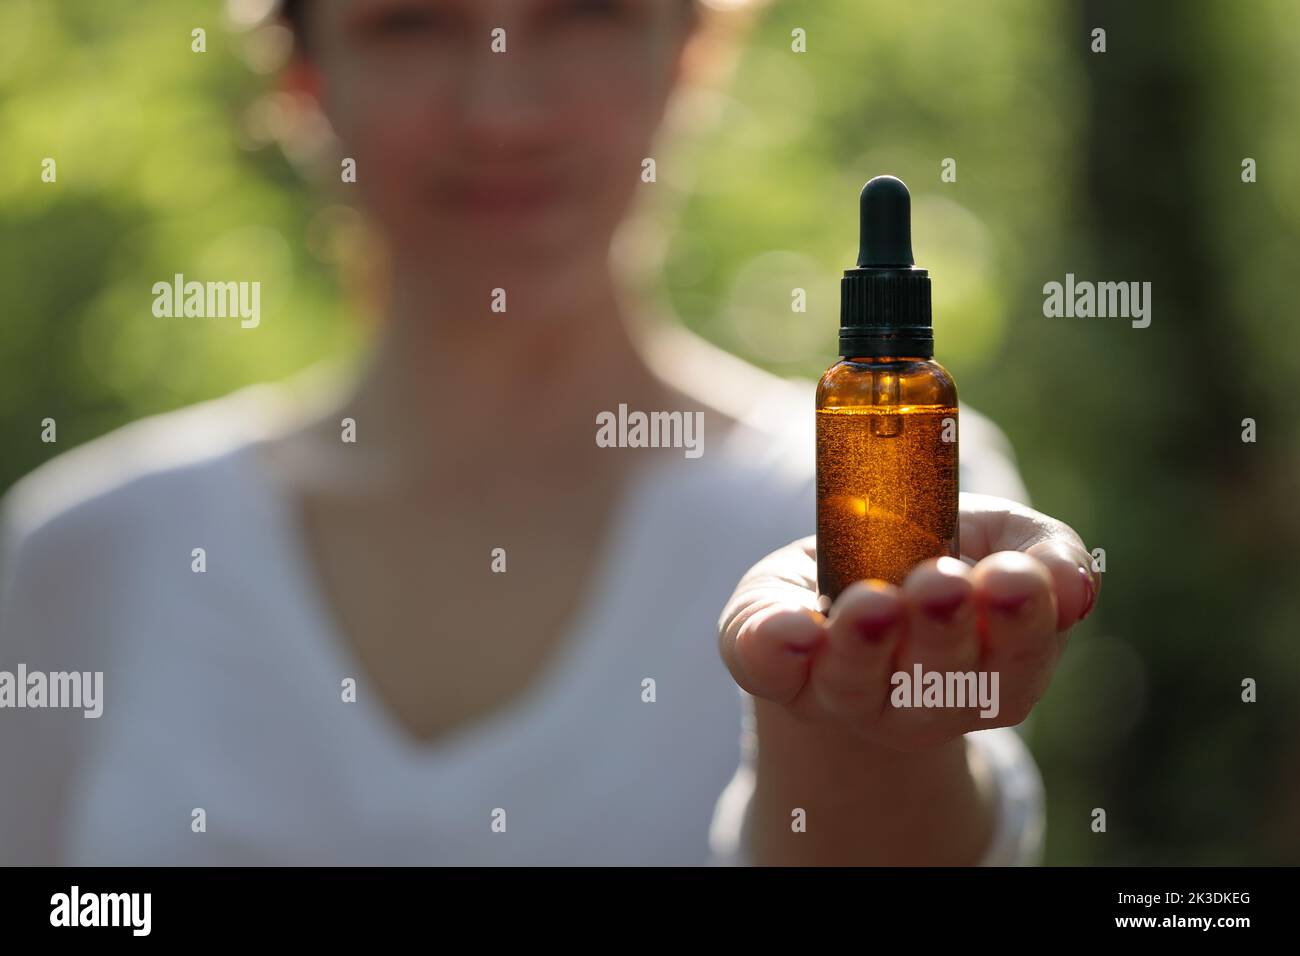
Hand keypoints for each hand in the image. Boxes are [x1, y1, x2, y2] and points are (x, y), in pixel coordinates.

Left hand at [718, 492, 1099, 750]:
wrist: (839, 587)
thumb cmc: (931, 556)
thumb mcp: (1000, 539)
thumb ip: (1045, 551)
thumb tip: (1076, 582)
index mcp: (991, 670)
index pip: (1017, 662)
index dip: (1019, 623)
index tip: (1009, 578)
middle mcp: (921, 701)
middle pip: (939, 682)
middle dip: (941, 629)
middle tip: (940, 581)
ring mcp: (845, 695)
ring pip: (857, 684)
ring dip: (865, 643)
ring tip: (873, 601)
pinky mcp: (777, 672)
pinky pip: (771, 670)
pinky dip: (777, 649)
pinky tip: (791, 629)